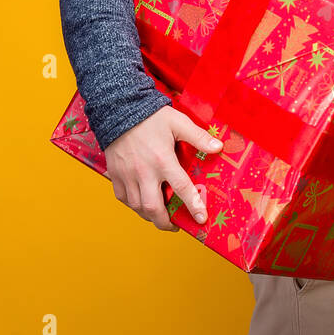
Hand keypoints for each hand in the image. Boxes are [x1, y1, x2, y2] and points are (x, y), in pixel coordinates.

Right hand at [101, 105, 222, 231]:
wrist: (118, 109)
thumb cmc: (151, 117)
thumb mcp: (179, 122)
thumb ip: (198, 137)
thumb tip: (219, 147)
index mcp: (163, 160)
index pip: (181, 188)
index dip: (193, 206)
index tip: (201, 219)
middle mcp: (144, 172)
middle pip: (154, 208)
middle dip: (166, 222)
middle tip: (175, 226)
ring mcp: (127, 175)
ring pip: (137, 207)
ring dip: (150, 216)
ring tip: (161, 217)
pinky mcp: (114, 175)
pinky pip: (123, 198)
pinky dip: (133, 205)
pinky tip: (142, 204)